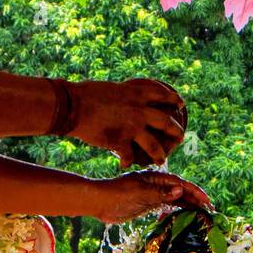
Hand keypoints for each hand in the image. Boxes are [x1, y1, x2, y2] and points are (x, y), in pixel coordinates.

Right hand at [67, 79, 186, 166]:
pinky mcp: (121, 141)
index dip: (173, 99)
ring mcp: (132, 127)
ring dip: (159, 154)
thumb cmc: (85, 94)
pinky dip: (127, 161)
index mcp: (136, 94)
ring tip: (161, 161)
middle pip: (165, 122)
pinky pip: (129, 156)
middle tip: (180, 136)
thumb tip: (123, 96)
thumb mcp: (110, 88)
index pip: (162, 94)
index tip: (180, 104)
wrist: (71, 106)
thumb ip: (122, 95)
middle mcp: (139, 111)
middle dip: (176, 130)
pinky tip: (124, 164)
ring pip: (154, 145)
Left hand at [94, 170, 210, 222]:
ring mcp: (153, 194)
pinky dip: (178, 210)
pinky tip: (186, 216)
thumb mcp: (140, 193)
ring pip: (176, 199)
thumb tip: (181, 190)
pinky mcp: (148, 204)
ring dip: (189, 206)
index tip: (207, 202)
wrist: (99, 202)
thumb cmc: (117, 194)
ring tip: (202, 214)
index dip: (196, 192)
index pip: (181, 184)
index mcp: (156, 177)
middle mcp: (157, 184)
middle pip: (181, 191)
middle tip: (210, 211)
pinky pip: (168, 206)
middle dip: (196, 200)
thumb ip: (161, 193)